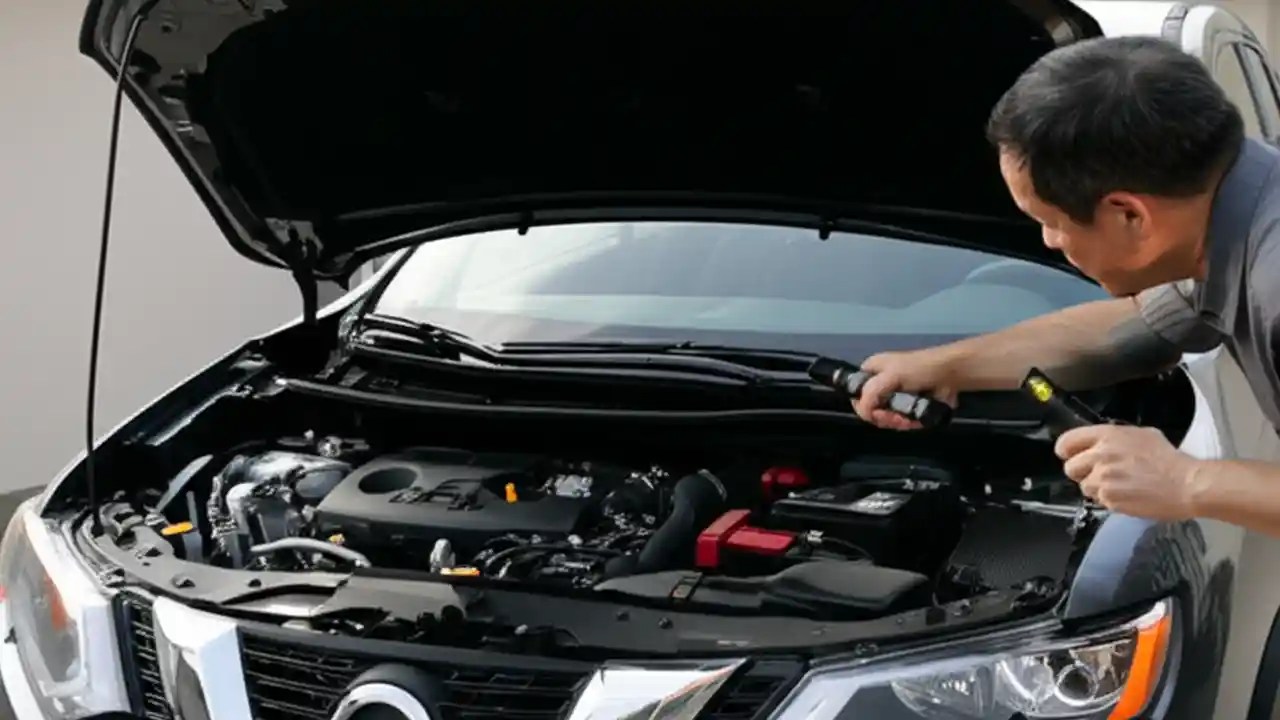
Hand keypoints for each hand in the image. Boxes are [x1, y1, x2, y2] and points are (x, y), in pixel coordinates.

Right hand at [853, 350, 957, 430]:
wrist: (950, 373)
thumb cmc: (919, 369)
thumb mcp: (890, 376)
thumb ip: (871, 393)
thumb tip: (865, 413)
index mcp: (871, 371)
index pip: (856, 394)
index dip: (863, 406)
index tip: (876, 412)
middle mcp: (880, 384)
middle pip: (871, 410)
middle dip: (884, 417)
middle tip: (896, 416)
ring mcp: (895, 397)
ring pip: (886, 419)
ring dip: (897, 422)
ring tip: (908, 419)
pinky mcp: (909, 408)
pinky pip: (901, 422)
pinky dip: (908, 424)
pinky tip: (915, 421)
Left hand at [1055, 424, 1200, 520]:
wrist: (1186, 484)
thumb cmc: (1168, 459)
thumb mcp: (1142, 435)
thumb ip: (1115, 438)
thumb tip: (1100, 443)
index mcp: (1107, 436)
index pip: (1067, 441)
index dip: (1066, 450)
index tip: (1069, 455)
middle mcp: (1100, 455)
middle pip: (1070, 467)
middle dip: (1082, 472)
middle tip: (1099, 474)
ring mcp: (1103, 478)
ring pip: (1084, 486)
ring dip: (1097, 488)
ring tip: (1120, 486)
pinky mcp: (1109, 498)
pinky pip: (1099, 500)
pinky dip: (1110, 500)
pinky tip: (1128, 495)